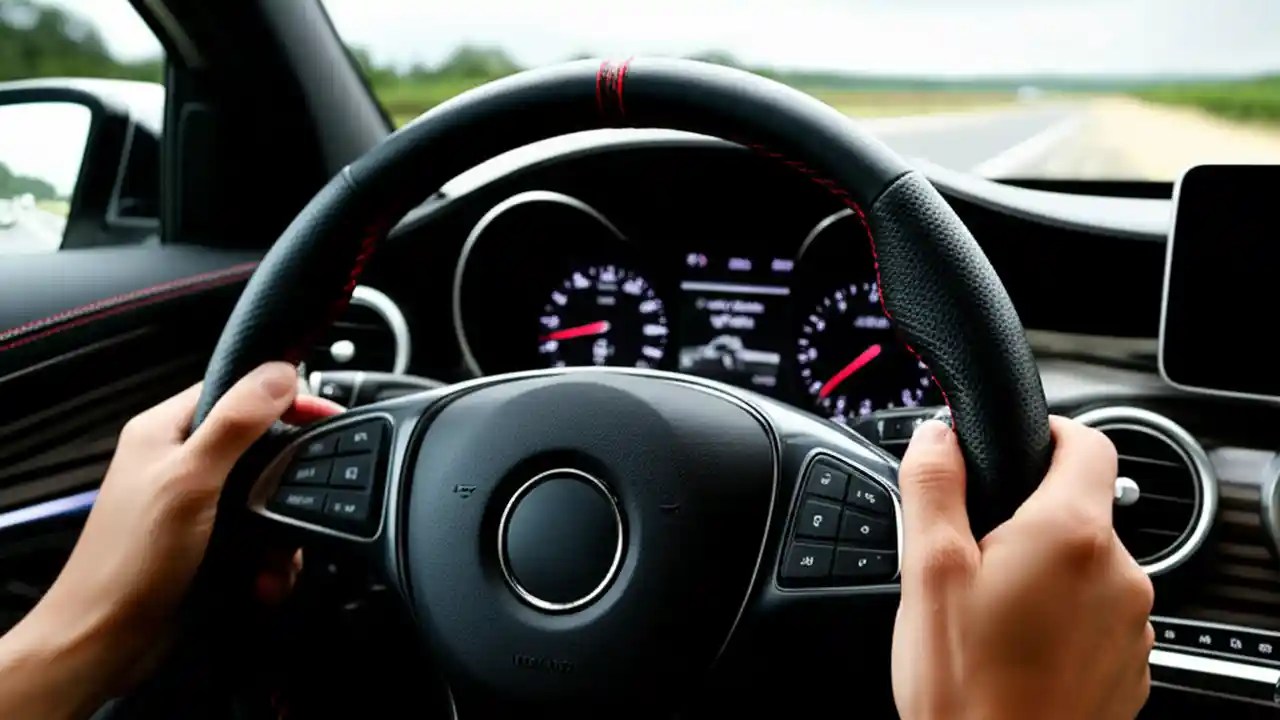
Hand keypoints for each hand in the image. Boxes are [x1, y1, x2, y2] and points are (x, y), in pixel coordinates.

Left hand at [0, 363, 339, 719]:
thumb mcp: (189, 479)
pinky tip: (265, 580)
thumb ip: (236, 422)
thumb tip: (280, 371)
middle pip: (260, 446)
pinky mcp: (211, 545)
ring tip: (277, 558)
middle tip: (306, 498)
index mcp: (164, 431)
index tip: (324, 416)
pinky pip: (262, 538)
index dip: (283, 398)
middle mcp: (180, 463)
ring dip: (283, 531)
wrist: (107, 641)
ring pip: (268, 498)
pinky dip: (272, 561)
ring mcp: (196, 507)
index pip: (235, 390)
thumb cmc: (131, 560)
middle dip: (288, 480)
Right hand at [892, 418, 1153, 719]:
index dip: (1049, 434)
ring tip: (991, 615)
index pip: (1088, 442)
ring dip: (1047, 573)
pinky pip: (1098, 617)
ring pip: (1088, 567)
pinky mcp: (1129, 667)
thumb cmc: (965, 690)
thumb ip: (934, 488)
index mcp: (1069, 535)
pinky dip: (1062, 619)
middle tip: (973, 558)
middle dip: (1029, 518)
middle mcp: (1119, 575)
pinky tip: (1016, 649)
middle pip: (1081, 510)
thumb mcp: (927, 573)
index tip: (1019, 446)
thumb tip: (936, 437)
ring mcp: (1131, 626)